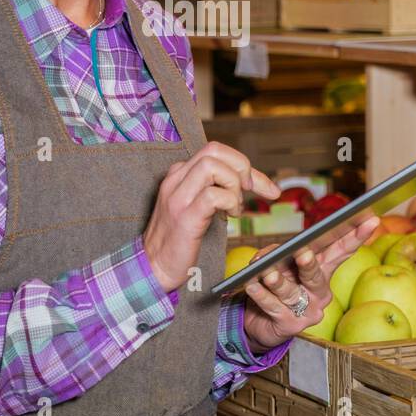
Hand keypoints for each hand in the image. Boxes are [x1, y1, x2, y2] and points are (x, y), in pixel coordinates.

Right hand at [142, 142, 279, 292]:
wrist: (153, 266)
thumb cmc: (179, 239)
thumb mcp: (195, 205)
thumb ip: (215, 188)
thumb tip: (249, 181)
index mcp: (179, 174)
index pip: (215, 151)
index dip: (243, 164)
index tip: (263, 185)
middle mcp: (176, 179)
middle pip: (214, 150)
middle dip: (242, 167)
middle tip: (250, 190)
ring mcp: (178, 197)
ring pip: (213, 166)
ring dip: (234, 185)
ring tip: (235, 207)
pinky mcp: (185, 216)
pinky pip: (213, 195)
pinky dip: (230, 202)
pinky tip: (230, 217)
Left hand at [242, 214, 380, 353]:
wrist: (260, 322)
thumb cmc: (274, 287)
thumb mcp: (279, 265)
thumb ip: (277, 254)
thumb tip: (269, 254)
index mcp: (323, 271)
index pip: (341, 251)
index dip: (356, 236)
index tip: (369, 220)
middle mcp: (320, 292)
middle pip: (316, 274)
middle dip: (308, 264)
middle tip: (302, 253)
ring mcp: (308, 310)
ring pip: (291, 292)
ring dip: (278, 282)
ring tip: (268, 274)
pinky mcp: (291, 325)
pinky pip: (274, 307)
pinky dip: (262, 296)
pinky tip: (253, 286)